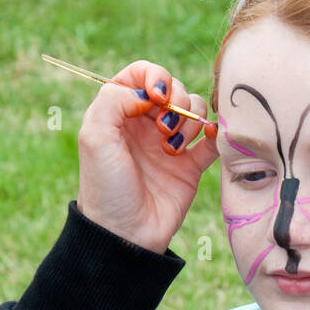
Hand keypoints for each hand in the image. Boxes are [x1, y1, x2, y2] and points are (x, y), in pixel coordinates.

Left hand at [76, 60, 218, 254]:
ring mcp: (170, 144)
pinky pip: (212, 138)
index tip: (156, 97)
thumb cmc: (106, 188)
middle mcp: (145, 125)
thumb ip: (113, 100)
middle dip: (175, 100)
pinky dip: (215, 132)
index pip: (141, 74)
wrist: (126, 235)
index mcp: (120, 114)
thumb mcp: (94, 137)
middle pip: (173, 88)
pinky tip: (207, 139)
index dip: (153, 76)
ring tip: (172, 148)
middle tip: (162, 129)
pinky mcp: (191, 166)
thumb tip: (147, 92)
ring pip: (194, 109)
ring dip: (189, 120)